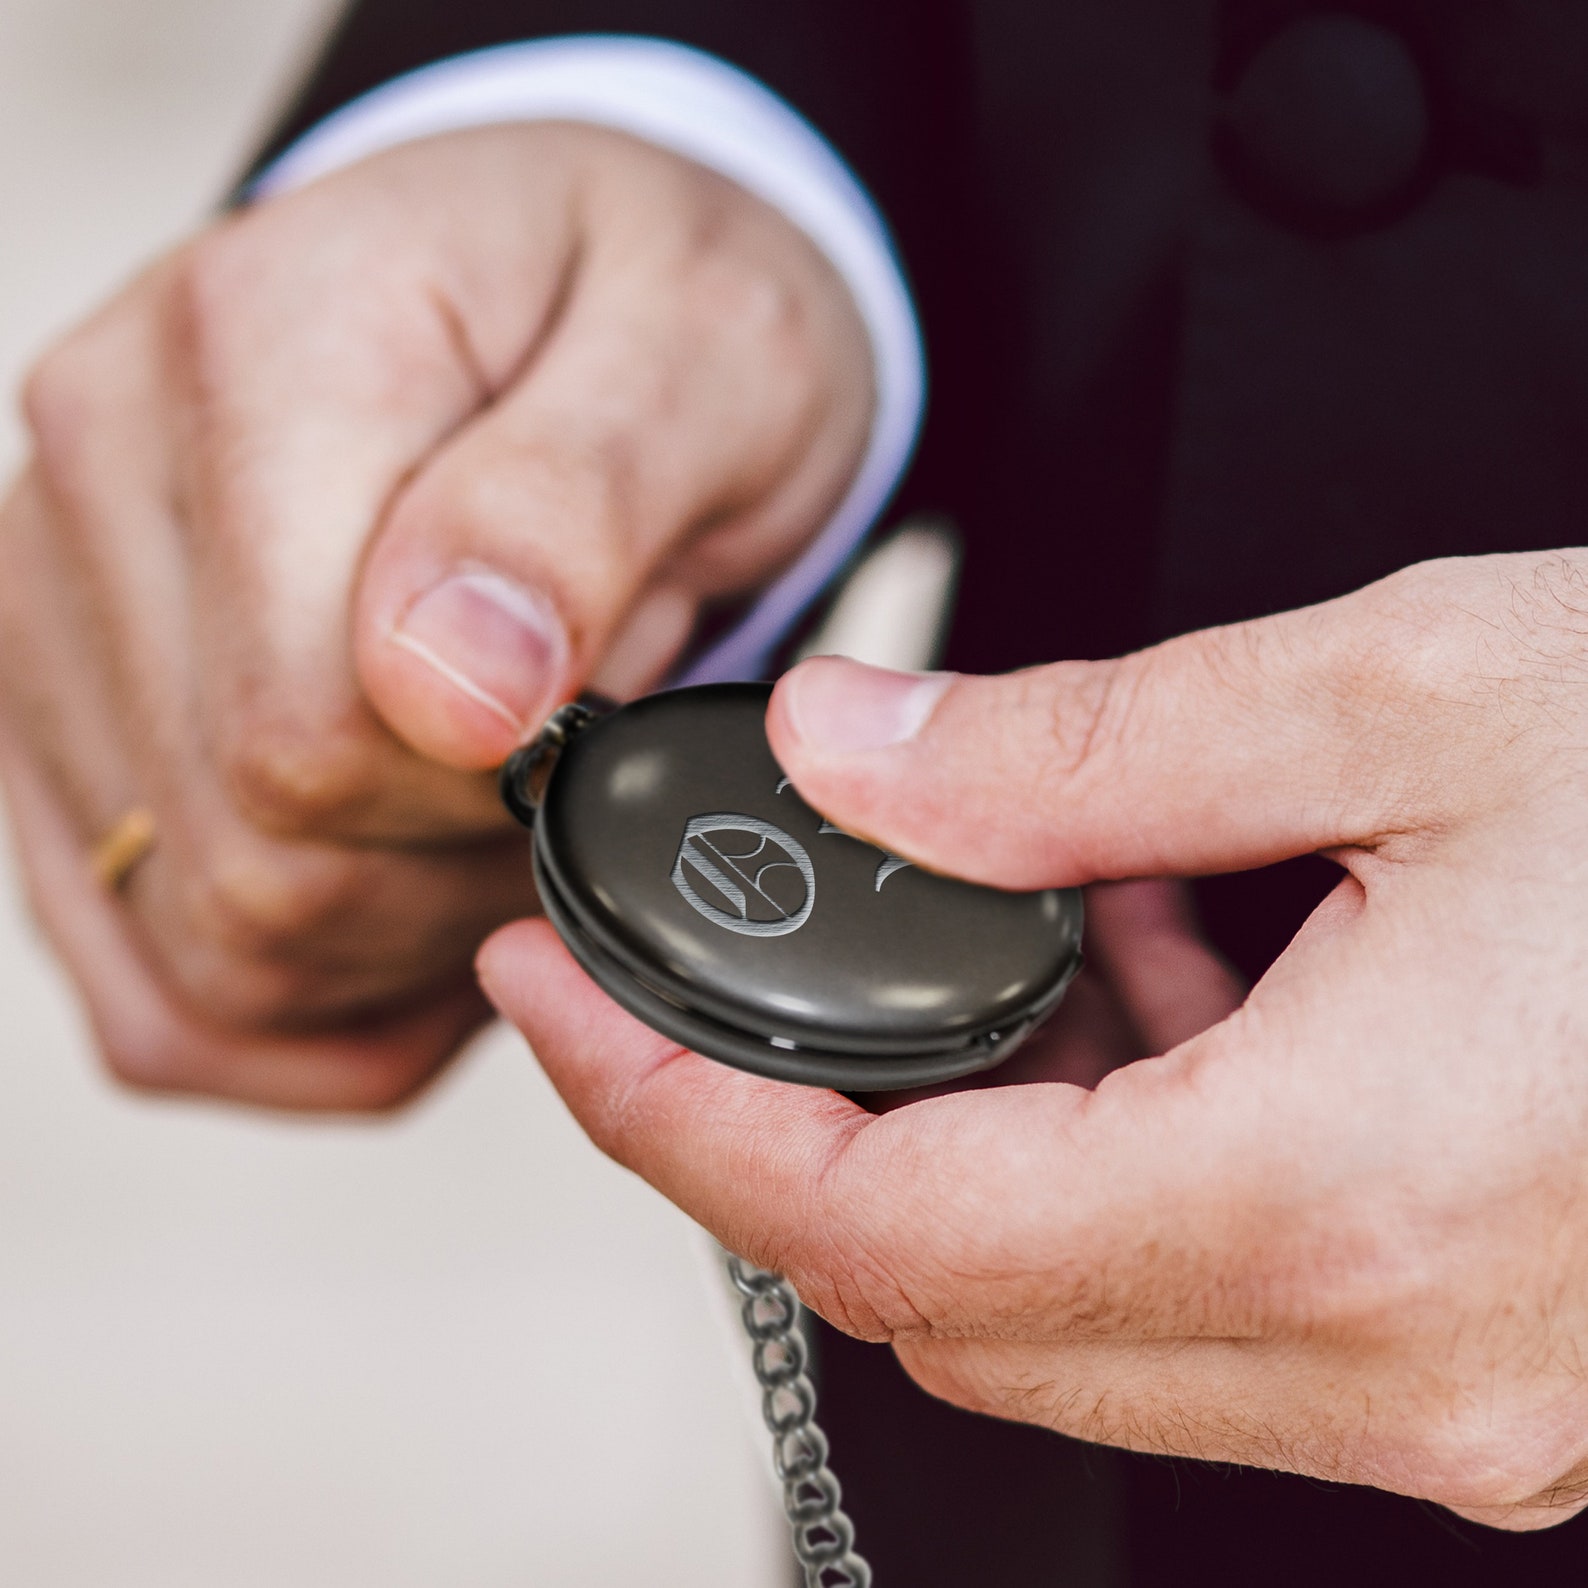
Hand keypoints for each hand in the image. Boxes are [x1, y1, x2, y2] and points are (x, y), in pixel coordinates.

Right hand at [0, 123, 870, 1108]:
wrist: (584, 282)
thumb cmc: (659, 312)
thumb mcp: (706, 355)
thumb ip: (575, 507)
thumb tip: (453, 696)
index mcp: (263, 344)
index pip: (314, 727)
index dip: (494, 801)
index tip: (596, 736)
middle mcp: (105, 462)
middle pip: (248, 856)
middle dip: (454, 875)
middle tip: (565, 779)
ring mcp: (55, 592)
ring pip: (201, 938)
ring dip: (394, 946)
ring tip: (499, 827)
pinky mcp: (64, 699)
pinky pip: (151, 976)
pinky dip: (311, 1008)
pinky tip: (417, 931)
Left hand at [480, 551, 1587, 1528]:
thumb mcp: (1412, 696)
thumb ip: (1079, 746)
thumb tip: (856, 748)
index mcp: (1349, 1198)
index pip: (874, 1227)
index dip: (668, 1117)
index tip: (557, 1008)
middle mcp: (1404, 1357)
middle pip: (947, 1294)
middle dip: (799, 1131)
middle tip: (749, 964)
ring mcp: (1462, 1396)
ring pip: (1073, 1309)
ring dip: (984, 1136)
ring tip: (1027, 928)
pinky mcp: (1497, 1365)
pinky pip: (1209, 1300)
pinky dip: (1123, 1158)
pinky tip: (1169, 994)